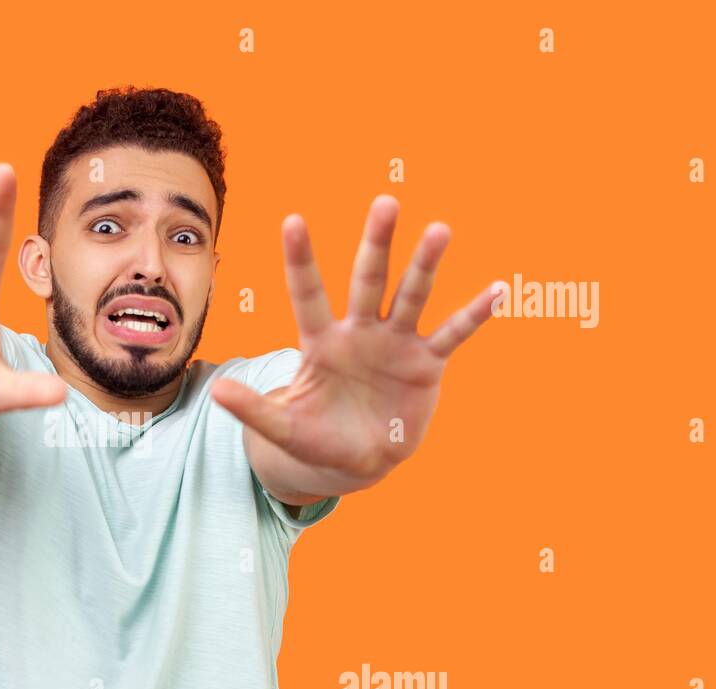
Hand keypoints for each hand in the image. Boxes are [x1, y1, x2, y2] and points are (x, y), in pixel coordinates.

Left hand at [211, 195, 497, 489]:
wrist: (357, 460)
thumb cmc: (316, 438)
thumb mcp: (284, 428)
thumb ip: (255, 408)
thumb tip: (217, 389)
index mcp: (321, 342)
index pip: (307, 293)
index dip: (301, 260)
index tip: (293, 220)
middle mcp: (360, 332)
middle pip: (368, 280)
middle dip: (377, 243)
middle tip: (387, 202)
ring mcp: (395, 345)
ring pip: (412, 296)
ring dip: (426, 265)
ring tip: (440, 230)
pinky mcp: (426, 364)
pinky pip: (452, 335)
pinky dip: (473, 315)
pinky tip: (498, 289)